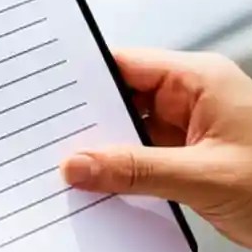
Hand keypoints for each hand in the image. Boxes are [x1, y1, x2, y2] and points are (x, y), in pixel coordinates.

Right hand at [61, 49, 251, 248]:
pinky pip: (144, 156)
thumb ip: (135, 170)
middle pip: (122, 98)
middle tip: (56, 143)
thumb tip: (80, 163)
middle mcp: (194, 96)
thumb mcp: (205, 177)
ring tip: (81, 171)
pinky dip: (124, 171)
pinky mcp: (192, 156)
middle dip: (91, 123)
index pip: (124, 64)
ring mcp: (193, 127)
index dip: (82, 78)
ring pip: (131, 130)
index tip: (47, 95)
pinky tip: (107, 186)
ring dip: (108, 151)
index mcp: (200, 79)